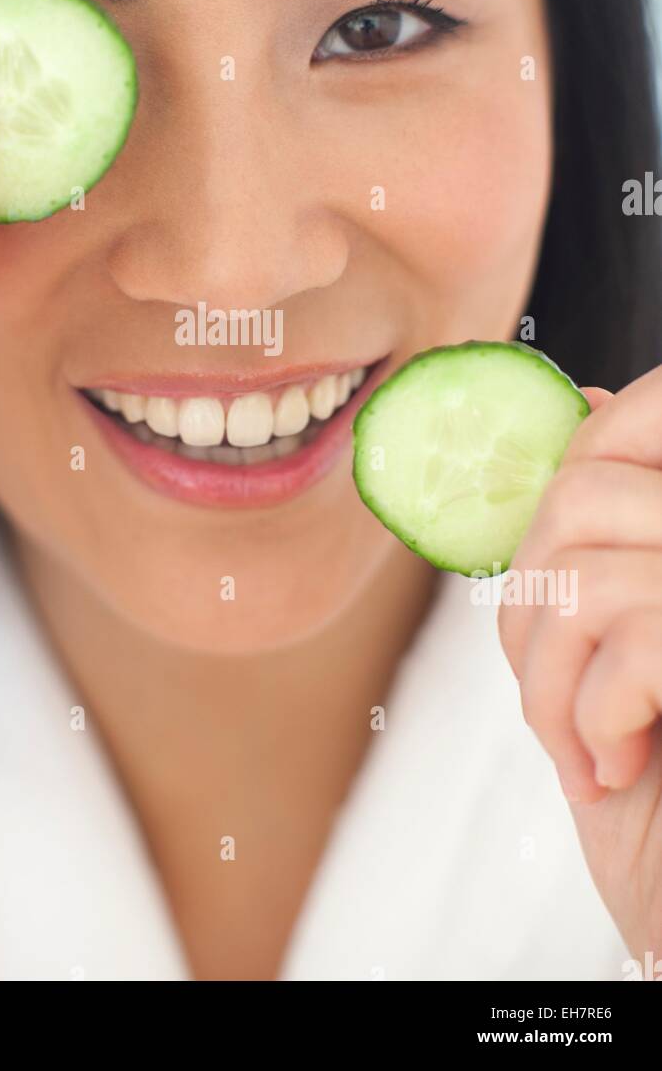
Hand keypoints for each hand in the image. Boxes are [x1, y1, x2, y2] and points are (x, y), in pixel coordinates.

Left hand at [499, 365, 661, 959]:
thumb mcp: (617, 649)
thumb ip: (610, 533)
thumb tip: (590, 404)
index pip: (643, 410)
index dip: (572, 469)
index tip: (552, 569)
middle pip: (581, 489)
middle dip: (529, 603)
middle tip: (552, 693)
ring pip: (582, 565)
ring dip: (549, 678)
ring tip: (586, 746)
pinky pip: (628, 633)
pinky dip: (590, 714)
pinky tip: (619, 766)